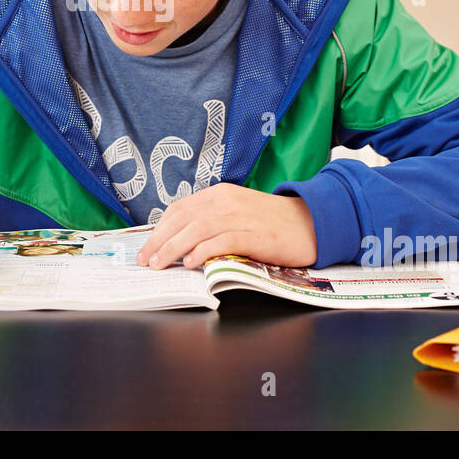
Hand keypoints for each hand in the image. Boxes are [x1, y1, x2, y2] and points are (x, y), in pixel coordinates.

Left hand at [136, 183, 317, 269]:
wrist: (312, 222)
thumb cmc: (273, 223)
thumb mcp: (238, 213)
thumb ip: (213, 221)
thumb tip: (182, 241)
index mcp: (220, 194)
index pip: (180, 209)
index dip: (159, 228)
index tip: (147, 247)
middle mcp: (227, 201)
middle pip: (183, 219)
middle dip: (159, 241)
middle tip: (145, 260)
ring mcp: (241, 216)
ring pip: (197, 229)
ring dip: (173, 248)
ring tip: (159, 264)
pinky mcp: (254, 235)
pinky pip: (222, 241)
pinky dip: (202, 251)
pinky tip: (190, 262)